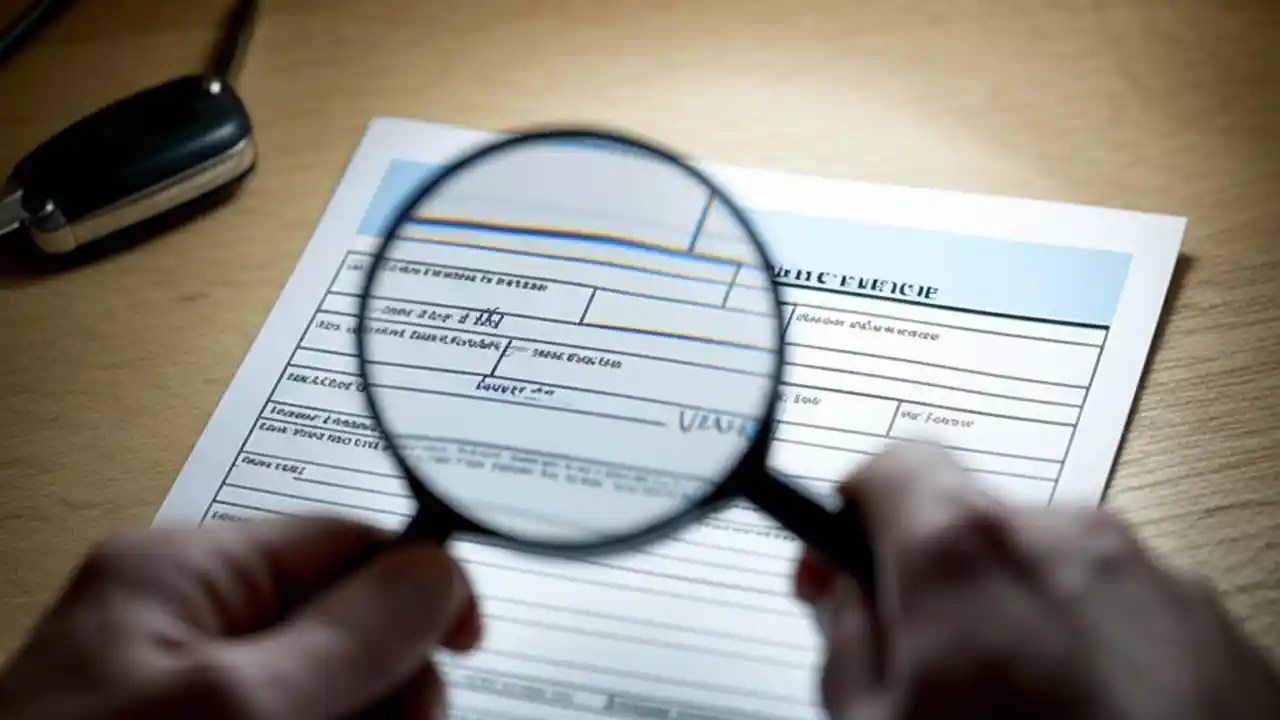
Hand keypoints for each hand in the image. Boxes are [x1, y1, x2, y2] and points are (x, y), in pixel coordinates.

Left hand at [0, 518, 479, 718]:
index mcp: (186, 575)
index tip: (467, 645)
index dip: (420, 586)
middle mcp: (191, 628)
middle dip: (389, 686)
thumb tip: (440, 574)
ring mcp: (191, 699)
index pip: (344, 543)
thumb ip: (347, 635)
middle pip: (347, 630)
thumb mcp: (236, 707)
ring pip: (332, 696)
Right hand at [796, 445, 1278, 719]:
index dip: (852, 515)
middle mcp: (1064, 537)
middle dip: (940, 581)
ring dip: (1021, 615)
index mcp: (966, 550)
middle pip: (972, 522)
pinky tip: (1084, 714)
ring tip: (1020, 706)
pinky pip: (1123, 606)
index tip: (843, 562)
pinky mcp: (1210, 622)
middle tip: (926, 662)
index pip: (889, 467)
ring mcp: (1149, 575)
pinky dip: (1093, 644)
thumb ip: (844, 640)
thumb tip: (844, 599)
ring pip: (1050, 568)